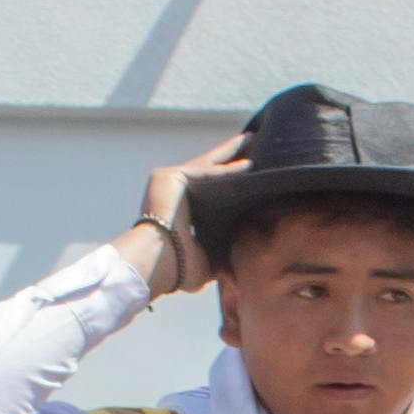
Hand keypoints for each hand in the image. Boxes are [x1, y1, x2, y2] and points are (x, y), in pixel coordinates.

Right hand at [128, 138, 247, 298]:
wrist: (159, 263)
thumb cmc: (178, 269)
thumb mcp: (208, 260)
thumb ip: (223, 256)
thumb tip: (241, 272)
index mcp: (183, 212)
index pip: (211, 189)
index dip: (231, 178)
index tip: (252, 170)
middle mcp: (174, 193)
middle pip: (209, 169)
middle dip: (231, 155)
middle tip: (254, 142)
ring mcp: (168, 182)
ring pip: (207, 165)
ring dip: (231, 154)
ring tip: (252, 141)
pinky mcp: (167, 176)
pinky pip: (203, 171)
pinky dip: (226, 170)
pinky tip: (248, 166)